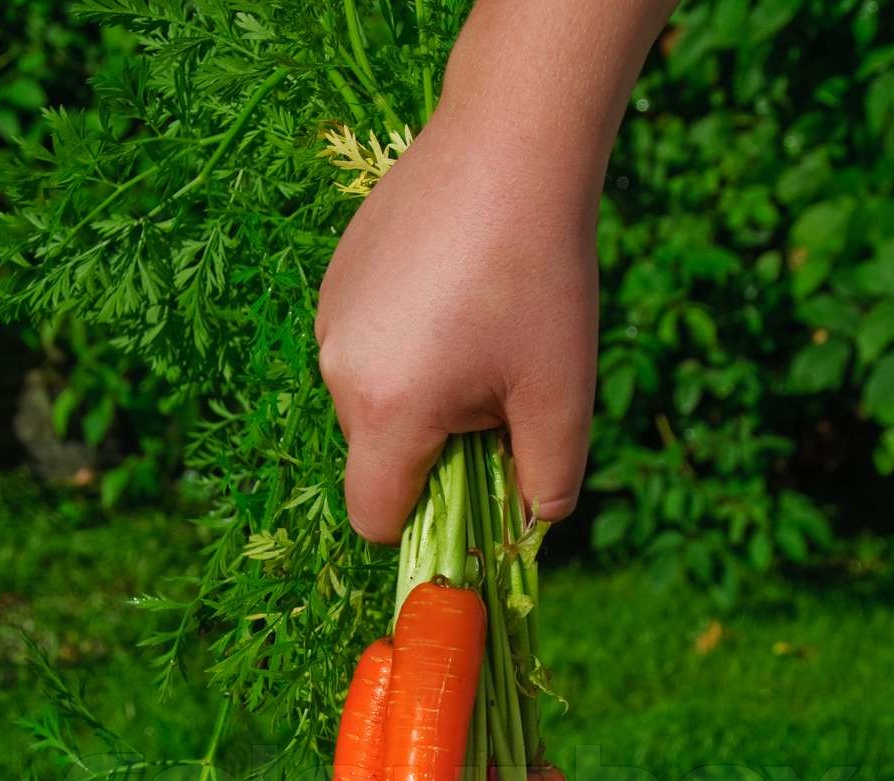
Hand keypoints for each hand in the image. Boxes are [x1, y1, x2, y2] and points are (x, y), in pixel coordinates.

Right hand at [315, 109, 598, 542]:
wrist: (510, 143)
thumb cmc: (541, 277)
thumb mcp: (563, 397)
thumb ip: (550, 482)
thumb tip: (534, 524)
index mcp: (388, 411)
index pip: (375, 518)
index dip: (423, 524)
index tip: (472, 490)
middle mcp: (338, 371)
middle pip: (378, 458)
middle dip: (434, 450)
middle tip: (496, 391)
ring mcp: (330, 320)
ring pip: (372, 402)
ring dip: (420, 397)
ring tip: (478, 331)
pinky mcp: (336, 280)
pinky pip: (365, 348)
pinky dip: (406, 348)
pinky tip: (454, 294)